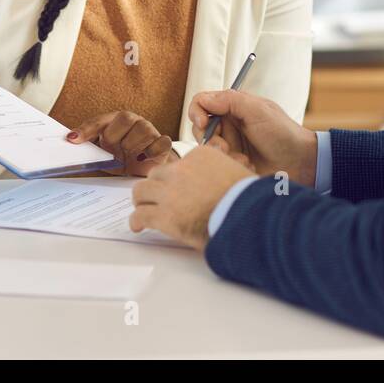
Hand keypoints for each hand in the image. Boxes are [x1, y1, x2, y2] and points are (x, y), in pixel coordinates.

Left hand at [66, 111, 175, 176]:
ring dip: (133, 146)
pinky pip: (161, 142)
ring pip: (143, 129)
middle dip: (114, 136)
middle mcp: (133, 122)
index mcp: (115, 121)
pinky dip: (151, 151)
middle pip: (125, 118)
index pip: (99, 121)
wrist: (145, 170)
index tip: (72, 139)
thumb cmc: (121, 158)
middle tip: (111, 151)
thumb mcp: (102, 154)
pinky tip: (143, 159)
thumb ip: (89, 148)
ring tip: (129, 157)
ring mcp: (150, 131)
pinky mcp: (162, 144)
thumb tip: (70, 143)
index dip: (86, 130)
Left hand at [129, 146, 254, 250]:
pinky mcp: (163, 215)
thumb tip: (224, 179)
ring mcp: (170, 192)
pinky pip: (140, 215)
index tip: (177, 186)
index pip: (179, 163)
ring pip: (141, 191)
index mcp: (200, 156)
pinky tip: (138, 226)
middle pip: (157, 174)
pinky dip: (136, 221)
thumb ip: (224, 170)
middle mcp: (181, 170)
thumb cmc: (247, 200)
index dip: (176, 177)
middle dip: (156, 186)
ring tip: (143, 208)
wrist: (245, 217)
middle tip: (157, 197)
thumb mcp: (238, 172)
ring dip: (142, 200)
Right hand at [189, 90, 317, 187]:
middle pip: (200, 128)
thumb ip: (230, 101)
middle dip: (211, 140)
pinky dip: (231, 165)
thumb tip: (203, 100)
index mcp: (233, 106)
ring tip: (243, 160)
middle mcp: (228, 124)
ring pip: (208, 148)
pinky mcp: (232, 162)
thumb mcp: (258, 111)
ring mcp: (230, 144)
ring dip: (223, 155)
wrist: (300, 162)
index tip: (203, 124)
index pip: (201, 103)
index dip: (196, 112)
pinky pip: (219, 164)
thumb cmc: (282, 132)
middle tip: (226, 149)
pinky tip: (248, 166)